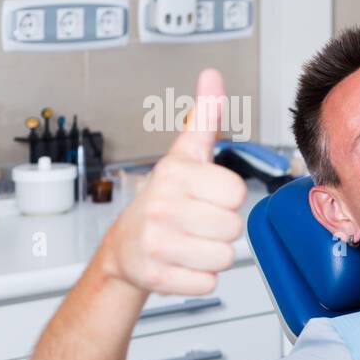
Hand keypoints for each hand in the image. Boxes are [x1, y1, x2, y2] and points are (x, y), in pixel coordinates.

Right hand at [101, 69, 246, 295]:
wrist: (124, 248)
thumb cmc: (164, 200)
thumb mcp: (184, 156)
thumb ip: (204, 118)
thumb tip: (212, 76)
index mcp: (176, 175)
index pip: (235, 192)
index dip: (227, 199)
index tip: (207, 197)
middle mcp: (162, 206)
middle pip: (233, 228)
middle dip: (221, 229)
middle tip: (197, 224)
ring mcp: (156, 242)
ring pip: (224, 257)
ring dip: (212, 255)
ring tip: (189, 243)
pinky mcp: (155, 276)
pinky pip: (207, 283)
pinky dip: (199, 278)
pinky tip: (180, 264)